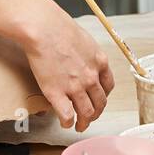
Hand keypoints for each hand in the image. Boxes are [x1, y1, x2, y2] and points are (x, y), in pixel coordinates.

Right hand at [21, 0, 114, 131]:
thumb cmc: (60, 28)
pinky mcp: (57, 93)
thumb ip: (87, 54)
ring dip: (84, 123)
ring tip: (80, 126)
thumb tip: (83, 59)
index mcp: (100, 62)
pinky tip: (66, 123)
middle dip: (96, 113)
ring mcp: (75, 87)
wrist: (44, 29)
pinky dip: (68, 123)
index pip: (108, 86)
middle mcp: (91, 77)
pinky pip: (67, 116)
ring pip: (87, 113)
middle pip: (100, 102)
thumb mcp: (84, 39)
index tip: (98, 99)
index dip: (103, 96)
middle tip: (90, 117)